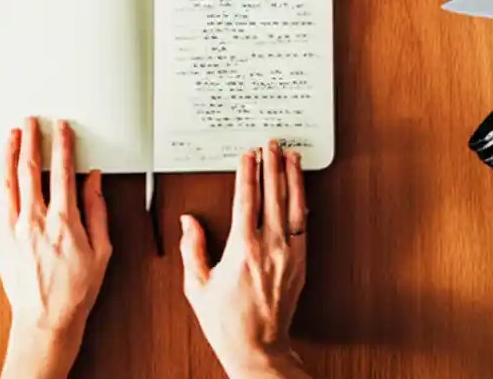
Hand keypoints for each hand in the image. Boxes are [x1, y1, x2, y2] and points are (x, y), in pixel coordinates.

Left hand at [0, 118, 111, 378]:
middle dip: (31, 139)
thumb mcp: (101, 250)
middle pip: (29, 168)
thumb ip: (97, 210)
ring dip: (9, 153)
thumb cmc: (75, 290)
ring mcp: (12, 229)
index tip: (62, 129)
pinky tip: (4, 171)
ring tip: (12, 135)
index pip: (61, 171)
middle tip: (31, 121)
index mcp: (63, 222)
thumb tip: (93, 181)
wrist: (45, 319)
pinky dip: (1, 181)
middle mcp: (34, 221)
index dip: (62, 145)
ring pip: (7, 181)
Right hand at [180, 142, 312, 378]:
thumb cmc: (227, 321)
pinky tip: (301, 192)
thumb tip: (189, 222)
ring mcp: (288, 255)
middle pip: (273, 196)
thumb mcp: (196, 285)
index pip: (246, 199)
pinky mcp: (300, 264)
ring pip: (294, 207)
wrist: (257, 347)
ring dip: (293, 179)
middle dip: (272, 166)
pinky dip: (303, 204)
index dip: (248, 173)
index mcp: (242, 250)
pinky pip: (303, 226)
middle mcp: (269, 249)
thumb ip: (191, 249)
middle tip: (271, 145)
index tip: (248, 156)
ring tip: (292, 158)